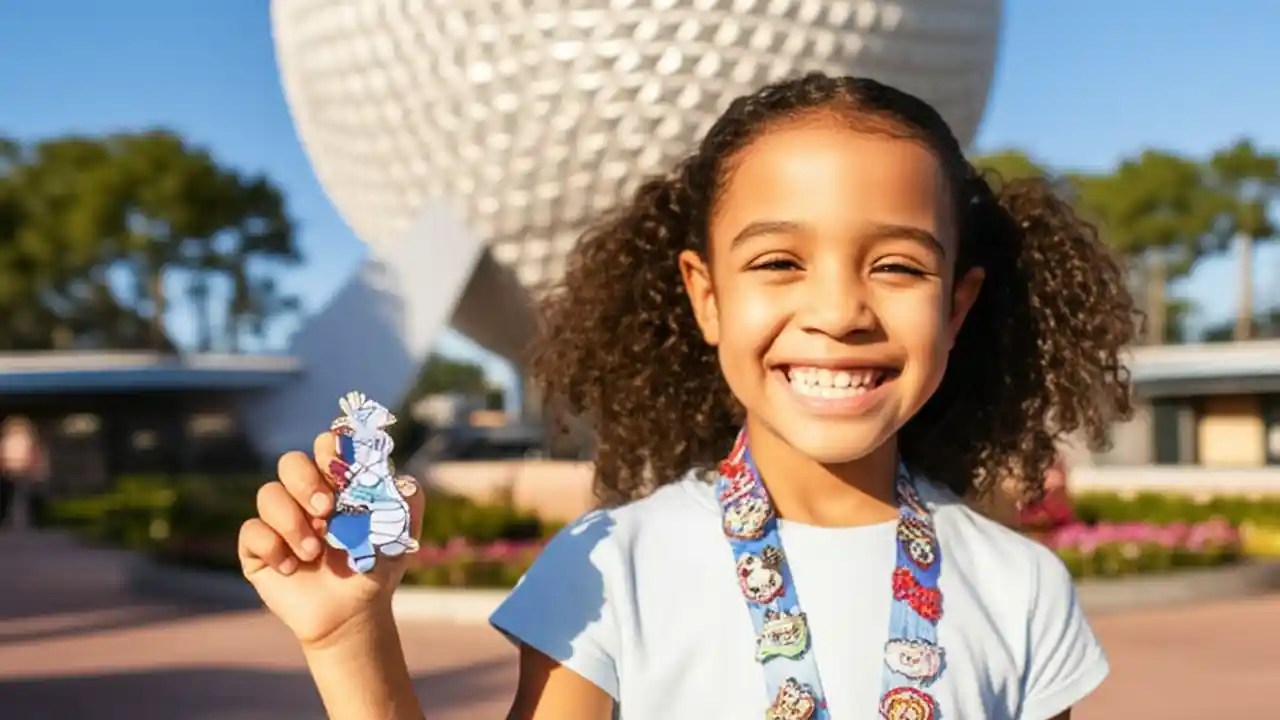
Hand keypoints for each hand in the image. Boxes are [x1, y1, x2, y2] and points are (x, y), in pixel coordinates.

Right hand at [238, 431, 425, 648]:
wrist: (352, 615)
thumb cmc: (375, 568)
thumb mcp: (400, 535)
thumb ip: (408, 502)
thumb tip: (403, 478)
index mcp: (337, 484)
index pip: (326, 446)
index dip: (329, 449)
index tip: (339, 467)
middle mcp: (304, 496)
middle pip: (290, 462)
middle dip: (306, 482)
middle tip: (326, 511)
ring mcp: (279, 520)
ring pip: (268, 494)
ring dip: (292, 522)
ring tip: (314, 553)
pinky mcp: (259, 547)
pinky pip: (251, 531)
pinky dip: (273, 547)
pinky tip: (293, 568)